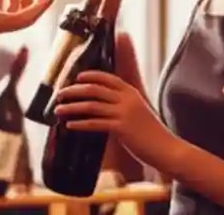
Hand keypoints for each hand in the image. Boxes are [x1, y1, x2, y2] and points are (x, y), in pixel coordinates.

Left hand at [55, 71, 182, 171]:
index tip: (76, 78)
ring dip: (72, 107)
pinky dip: (80, 124)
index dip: (90, 75)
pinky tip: (70, 126)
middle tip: (60, 94)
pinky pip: (95, 123)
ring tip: (58, 110)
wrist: (165, 148)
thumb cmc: (150, 132)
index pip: (107, 77)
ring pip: (91, 105)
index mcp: (131, 92)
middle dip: (74, 90)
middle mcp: (127, 99)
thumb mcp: (138, 111)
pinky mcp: (121, 128)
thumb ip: (122, 105)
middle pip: (94, 89)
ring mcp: (124, 113)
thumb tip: (100, 106)